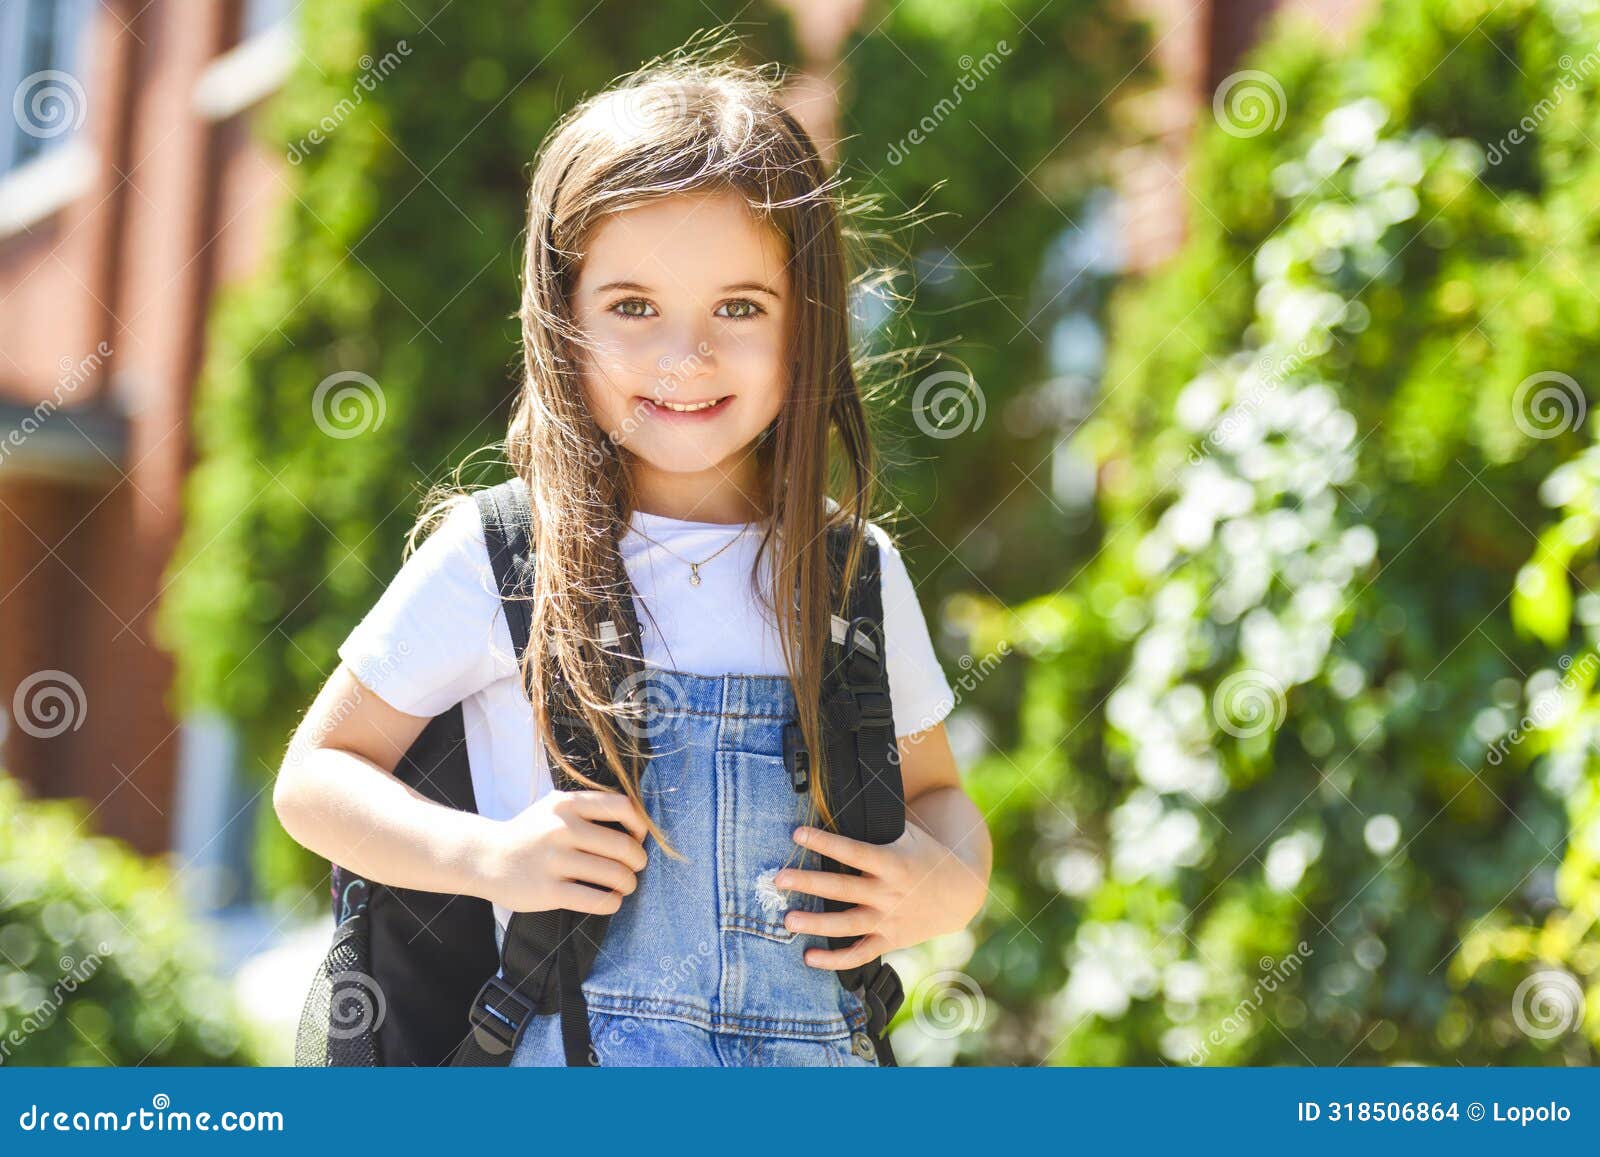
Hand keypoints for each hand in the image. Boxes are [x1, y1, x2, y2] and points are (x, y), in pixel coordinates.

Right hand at [481, 789, 648, 914]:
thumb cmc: (530, 833)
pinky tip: (609, 900)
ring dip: (628, 884)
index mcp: (568, 804)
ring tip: (624, 886)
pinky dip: (612, 903)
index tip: (637, 839)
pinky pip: (597, 900)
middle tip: (634, 869)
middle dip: (638, 862)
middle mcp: (562, 828)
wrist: (485, 858)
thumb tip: (638, 824)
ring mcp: (554, 860)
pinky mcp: (548, 890)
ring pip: (615, 875)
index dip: (641, 826)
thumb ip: (589, 808)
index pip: (624, 807)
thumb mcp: (555, 807)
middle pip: (625, 847)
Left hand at [778, 819, 984, 969]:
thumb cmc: (926, 856)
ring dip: (816, 924)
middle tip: (779, 879)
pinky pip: (859, 954)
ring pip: (847, 925)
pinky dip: (835, 961)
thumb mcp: (908, 834)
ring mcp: (888, 919)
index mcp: (892, 862)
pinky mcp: (889, 940)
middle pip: (842, 888)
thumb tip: (842, 798)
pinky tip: (809, 957)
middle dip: (809, 883)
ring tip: (788, 921)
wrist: (961, 894)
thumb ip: (878, 826)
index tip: (798, 834)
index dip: (824, 842)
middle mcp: (888, 893)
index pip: (853, 851)